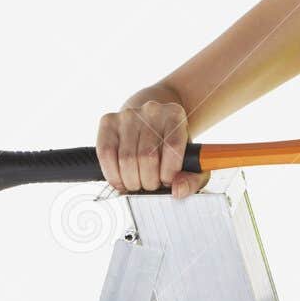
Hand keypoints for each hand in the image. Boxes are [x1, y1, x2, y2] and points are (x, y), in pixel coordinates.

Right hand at [96, 99, 210, 198]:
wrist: (151, 124)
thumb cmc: (171, 147)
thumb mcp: (191, 162)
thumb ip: (193, 179)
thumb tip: (178, 190)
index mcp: (175, 115)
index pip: (173, 147)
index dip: (169, 173)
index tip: (167, 182)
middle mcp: (151, 110)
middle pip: (147, 156)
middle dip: (149, 181)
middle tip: (151, 185)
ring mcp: (128, 115)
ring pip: (126, 159)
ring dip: (132, 182)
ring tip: (138, 183)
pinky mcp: (108, 121)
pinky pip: (106, 155)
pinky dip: (113, 175)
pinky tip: (122, 180)